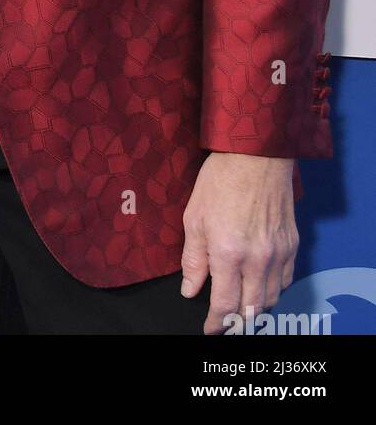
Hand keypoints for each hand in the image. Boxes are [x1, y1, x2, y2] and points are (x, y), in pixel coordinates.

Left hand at [181, 152, 298, 333]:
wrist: (257, 154)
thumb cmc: (220, 180)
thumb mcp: (194, 217)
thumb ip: (193, 259)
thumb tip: (190, 290)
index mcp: (229, 254)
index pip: (225, 305)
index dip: (216, 322)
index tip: (209, 328)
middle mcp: (258, 260)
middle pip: (251, 308)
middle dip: (236, 321)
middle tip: (223, 320)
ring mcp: (279, 253)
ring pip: (271, 298)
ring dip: (254, 307)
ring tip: (239, 305)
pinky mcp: (292, 245)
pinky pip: (286, 280)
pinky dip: (272, 290)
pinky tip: (260, 284)